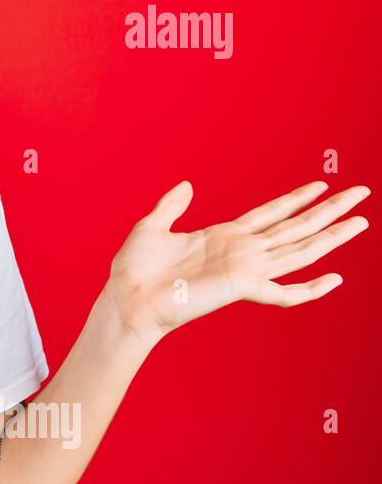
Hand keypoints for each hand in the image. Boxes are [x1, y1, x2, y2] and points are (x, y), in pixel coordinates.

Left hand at [105, 179, 370, 344]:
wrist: (126, 299)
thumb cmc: (134, 270)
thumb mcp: (151, 227)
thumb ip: (171, 206)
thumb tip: (187, 184)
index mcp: (224, 236)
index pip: (270, 213)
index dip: (296, 199)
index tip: (322, 185)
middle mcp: (241, 252)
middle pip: (296, 227)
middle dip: (329, 210)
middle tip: (362, 193)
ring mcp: (245, 270)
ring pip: (300, 250)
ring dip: (331, 237)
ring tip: (360, 221)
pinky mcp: (242, 288)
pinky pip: (284, 292)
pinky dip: (310, 289)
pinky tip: (335, 278)